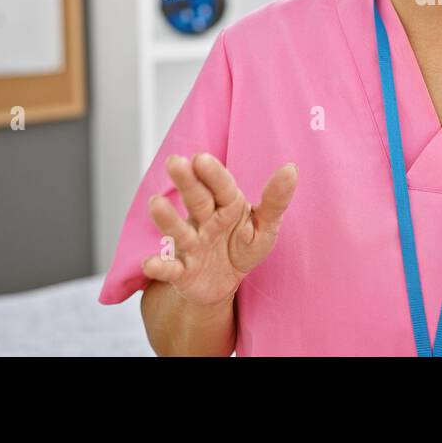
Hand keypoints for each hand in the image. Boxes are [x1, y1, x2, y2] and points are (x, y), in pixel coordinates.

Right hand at [141, 152, 296, 308]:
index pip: (222, 187)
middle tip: (175, 162)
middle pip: (196, 200)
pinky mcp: (181, 272)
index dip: (213, 174)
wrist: (222, 284)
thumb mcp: (265, 226)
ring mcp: (191, 245)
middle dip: (186, 181)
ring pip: (179, 230)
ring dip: (167, 218)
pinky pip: (170, 268)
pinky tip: (150, 263)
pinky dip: (160, 266)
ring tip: (155, 203)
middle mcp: (205, 220)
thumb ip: (276, 200)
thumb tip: (291, 168)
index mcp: (227, 205)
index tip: (201, 158)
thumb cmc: (243, 246)